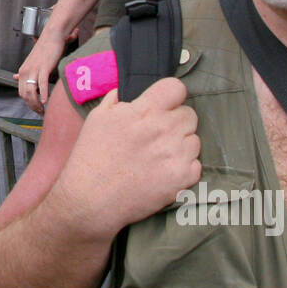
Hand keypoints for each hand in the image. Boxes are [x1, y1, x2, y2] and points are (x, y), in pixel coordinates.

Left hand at [15, 30, 66, 113]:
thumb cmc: (45, 49)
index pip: (22, 93)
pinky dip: (43, 94)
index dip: (28, 103)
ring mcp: (34, 70)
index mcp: (22, 72)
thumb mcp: (32, 62)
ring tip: (43, 110)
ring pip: (31, 92)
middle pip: (25, 95)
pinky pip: (41, 84)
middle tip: (41, 112)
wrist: (51, 36)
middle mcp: (25, 71)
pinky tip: (46, 101)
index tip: (36, 109)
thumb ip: (25, 72)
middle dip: (32, 106)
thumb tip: (14, 78)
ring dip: (36, 104)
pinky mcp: (43, 67)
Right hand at [54, 77, 201, 231]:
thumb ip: (115, 100)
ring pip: (195, 140)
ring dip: (181, 146)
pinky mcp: (182, 178)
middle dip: (176, 122)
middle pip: (190, 114)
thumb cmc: (90, 157)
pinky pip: (196, 165)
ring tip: (160, 157)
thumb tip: (125, 92)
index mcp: (144, 111)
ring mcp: (175, 154)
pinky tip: (164, 173)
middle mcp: (164, 129)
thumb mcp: (97, 118)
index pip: (176, 88)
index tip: (163, 106)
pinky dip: (184, 169)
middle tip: (159, 136)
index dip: (171, 97)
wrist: (90, 199)